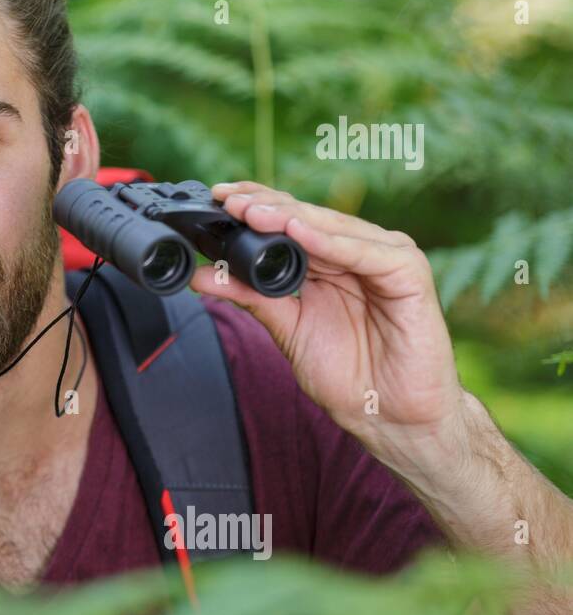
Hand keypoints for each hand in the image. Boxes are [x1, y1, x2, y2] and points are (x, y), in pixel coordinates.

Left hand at [188, 181, 466, 461]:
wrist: (389, 415)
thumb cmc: (347, 374)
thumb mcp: (286, 328)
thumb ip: (250, 297)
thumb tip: (203, 276)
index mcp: (329, 260)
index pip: (289, 220)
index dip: (255, 206)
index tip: (218, 199)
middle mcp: (356, 252)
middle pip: (307, 217)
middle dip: (264, 207)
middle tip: (228, 201)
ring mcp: (385, 258)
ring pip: (332, 227)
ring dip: (290, 218)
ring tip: (253, 213)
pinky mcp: (410, 272)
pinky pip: (366, 252)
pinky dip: (330, 241)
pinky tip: (298, 232)